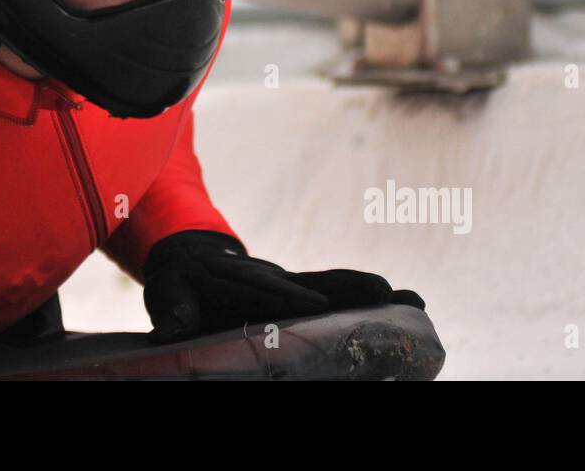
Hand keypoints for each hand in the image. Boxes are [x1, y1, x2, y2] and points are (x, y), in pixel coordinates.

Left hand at [142, 230, 424, 343]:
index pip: (267, 290)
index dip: (288, 297)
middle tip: (388, 292)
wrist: (191, 258)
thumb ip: (175, 310)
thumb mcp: (170, 295)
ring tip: (415, 300)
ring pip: (336, 287)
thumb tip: (172, 326)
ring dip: (371, 292)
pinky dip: (369, 296)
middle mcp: (275, 280)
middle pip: (315, 284)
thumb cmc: (178, 285)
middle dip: (349, 288)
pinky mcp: (303, 292)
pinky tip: (406, 304)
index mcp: (241, 283)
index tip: (316, 304)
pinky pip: (337, 291)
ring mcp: (292, 285)